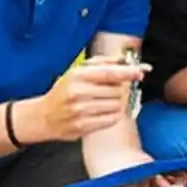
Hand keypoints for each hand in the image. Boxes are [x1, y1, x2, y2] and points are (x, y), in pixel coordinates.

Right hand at [25, 59, 147, 141]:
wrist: (44, 116)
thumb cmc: (64, 91)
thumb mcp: (77, 71)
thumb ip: (102, 64)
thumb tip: (125, 61)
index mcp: (77, 76)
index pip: (109, 73)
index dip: (128, 72)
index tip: (142, 71)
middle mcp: (78, 92)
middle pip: (117, 90)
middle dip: (119, 90)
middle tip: (108, 91)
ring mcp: (80, 111)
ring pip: (117, 105)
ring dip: (116, 103)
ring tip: (102, 102)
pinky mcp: (83, 126)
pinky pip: (112, 119)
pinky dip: (112, 115)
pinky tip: (101, 112)